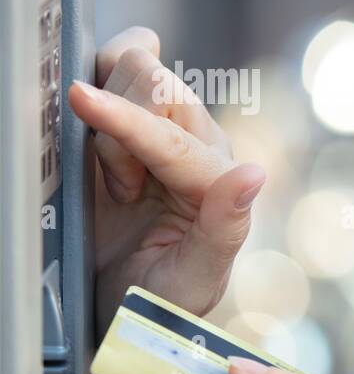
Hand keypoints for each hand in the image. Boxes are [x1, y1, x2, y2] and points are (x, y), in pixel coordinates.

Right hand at [66, 27, 264, 338]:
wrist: (124, 303)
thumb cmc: (164, 298)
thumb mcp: (196, 279)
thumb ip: (224, 228)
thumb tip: (253, 174)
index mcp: (218, 181)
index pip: (172, 137)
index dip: (125, 121)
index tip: (80, 98)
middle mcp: (199, 146)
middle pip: (158, 84)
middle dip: (119, 127)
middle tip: (121, 193)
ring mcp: (163, 130)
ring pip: (135, 69)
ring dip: (108, 113)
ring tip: (117, 183)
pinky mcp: (129, 122)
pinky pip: (114, 74)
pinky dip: (99, 87)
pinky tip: (97, 139)